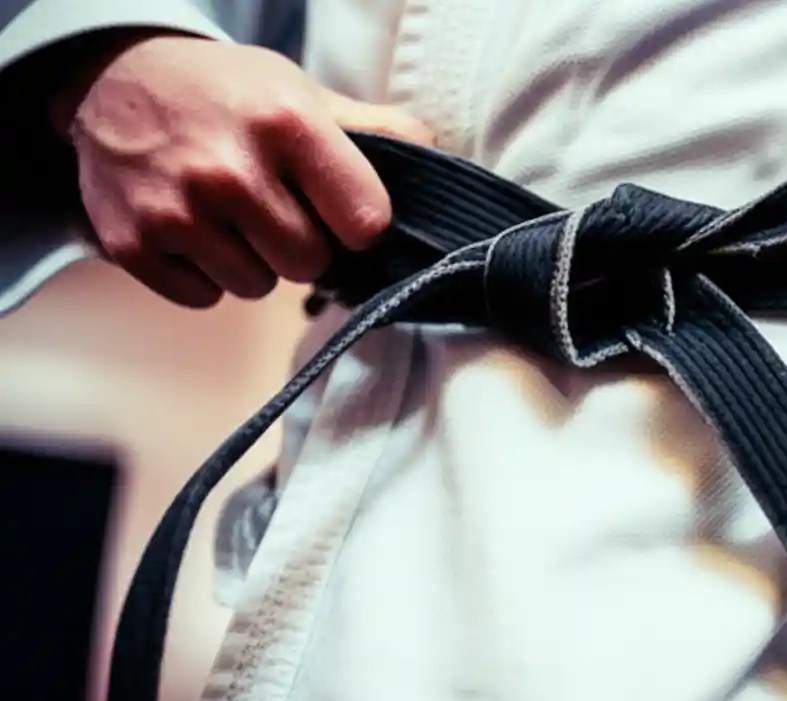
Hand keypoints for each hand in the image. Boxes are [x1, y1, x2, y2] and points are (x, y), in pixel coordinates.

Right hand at [53, 32, 435, 307]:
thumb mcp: (301, 90)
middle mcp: (228, 169)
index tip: (343, 214)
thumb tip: (435, 161)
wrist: (114, 79)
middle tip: (278, 210)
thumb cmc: (229, 92)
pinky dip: (207, 274)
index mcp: (286, 124)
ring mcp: (175, 210)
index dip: (358, 226)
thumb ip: (373, 130)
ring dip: (255, 262)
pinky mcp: (133, 244)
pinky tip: (197, 230)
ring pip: (258, 287)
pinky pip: (206, 298)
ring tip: (234, 216)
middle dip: (302, 246)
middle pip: (309, 264)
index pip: (365, 222)